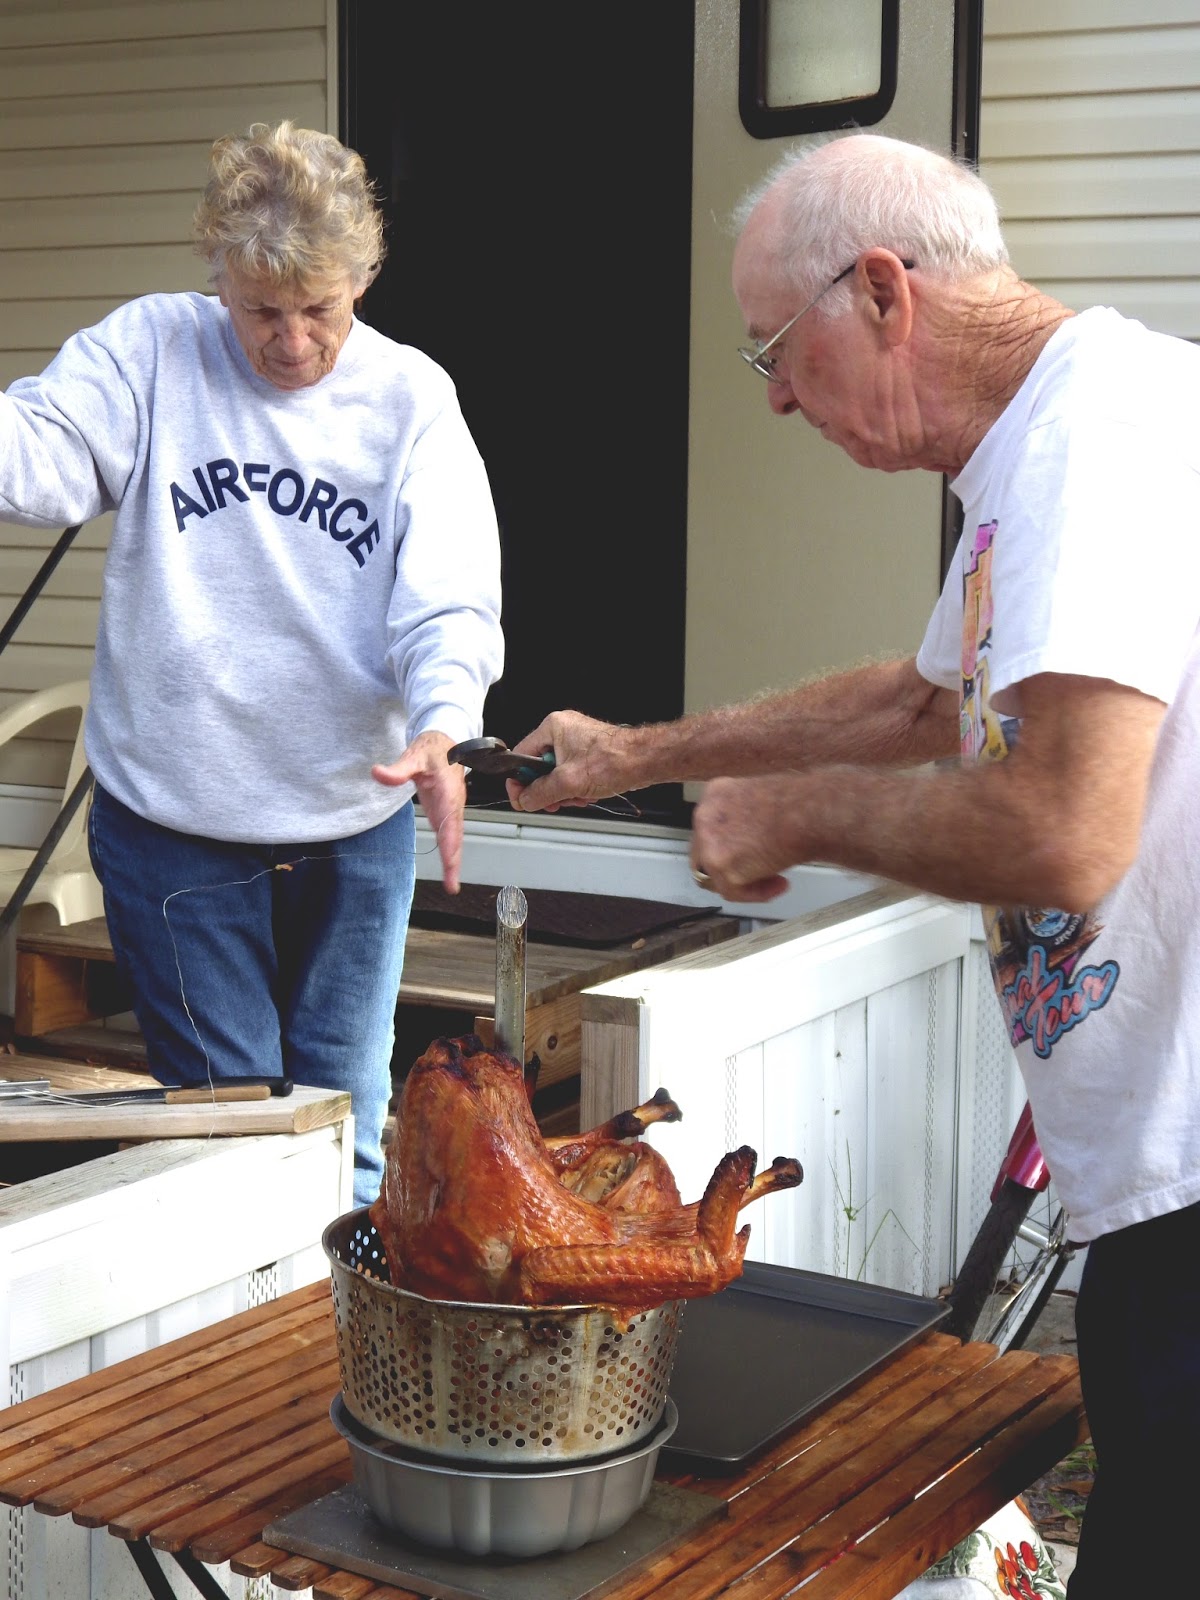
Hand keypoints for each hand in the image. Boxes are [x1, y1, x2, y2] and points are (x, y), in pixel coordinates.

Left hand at [372, 730, 466, 892]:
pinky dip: (449, 851)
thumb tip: (378, 774)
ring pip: (454, 838)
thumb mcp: (414, 754)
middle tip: (452, 886)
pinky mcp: (445, 811)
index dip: (451, 846)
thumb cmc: (432, 747)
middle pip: (456, 837)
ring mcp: (451, 809)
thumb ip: (398, 768)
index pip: (451, 823)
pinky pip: (449, 834)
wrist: (445, 740)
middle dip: (454, 861)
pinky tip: (447, 866)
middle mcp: (454, 804)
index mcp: (449, 792)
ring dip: (453, 860)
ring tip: (451, 883)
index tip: (451, 865)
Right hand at [505, 710, 627, 812]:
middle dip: (547, 789)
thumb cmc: (615, 759)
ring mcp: (577, 743)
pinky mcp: (588, 754)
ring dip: (564, 791)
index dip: (519, 780)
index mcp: (553, 727)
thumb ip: (540, 793)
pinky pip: (571, 775)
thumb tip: (525, 799)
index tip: (521, 797)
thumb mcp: (568, 781)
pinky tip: (587, 793)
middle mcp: (563, 731)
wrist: (645, 761)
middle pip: (539, 768)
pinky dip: (576, 788)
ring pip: (556, 775)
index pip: (521, 755)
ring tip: (578, 796)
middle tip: (553, 801)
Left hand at [690, 774, 804, 902]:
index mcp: (715, 794)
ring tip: (775, 879)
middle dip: (732, 868)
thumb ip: (746, 818)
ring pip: (716, 877)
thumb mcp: (762, 798)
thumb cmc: (799, 802)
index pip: (709, 830)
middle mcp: (705, 816)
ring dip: (745, 882)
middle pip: (705, 854)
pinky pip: (733, 892)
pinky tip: (779, 883)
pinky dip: (757, 894)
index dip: (730, 847)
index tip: (750, 853)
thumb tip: (749, 838)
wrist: (809, 812)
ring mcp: (710, 842)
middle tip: (758, 872)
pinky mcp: (722, 866)